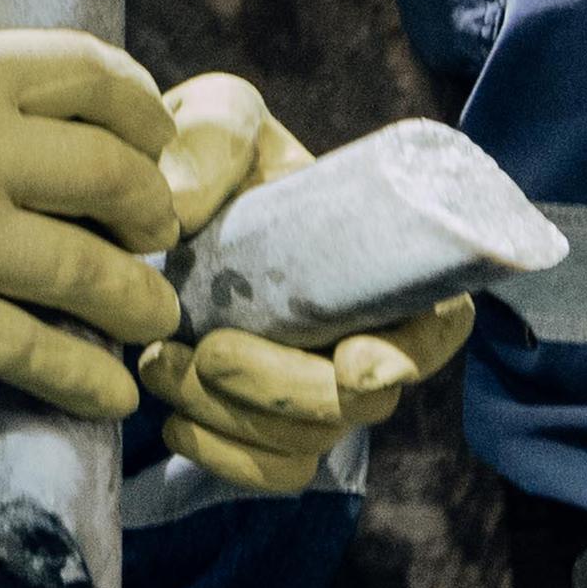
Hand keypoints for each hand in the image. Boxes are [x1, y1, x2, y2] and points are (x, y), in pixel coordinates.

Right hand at [0, 32, 183, 415]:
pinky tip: (113, 396)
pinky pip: (29, 351)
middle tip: (156, 234)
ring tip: (150, 315)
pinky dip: (83, 377)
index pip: (92, 77)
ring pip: (90, 271)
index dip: (143, 113)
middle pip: (112, 176)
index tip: (153, 140)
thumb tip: (18, 130)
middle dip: (152, 212)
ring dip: (137, 300)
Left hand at [134, 72, 475, 490]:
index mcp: (379, 260)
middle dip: (283, 392)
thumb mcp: (215, 114)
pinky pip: (273, 473)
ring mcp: (317, 385)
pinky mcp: (269, 424)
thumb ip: (210, 136)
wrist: (148, 199)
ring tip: (161, 362)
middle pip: (360, 404)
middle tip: (205, 352)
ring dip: (234, 419)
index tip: (354, 363)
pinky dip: (225, 459)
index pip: (438, 324)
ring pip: (309, 443)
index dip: (412, 355)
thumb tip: (182, 207)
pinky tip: (176, 421)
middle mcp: (362, 331)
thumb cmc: (207, 152)